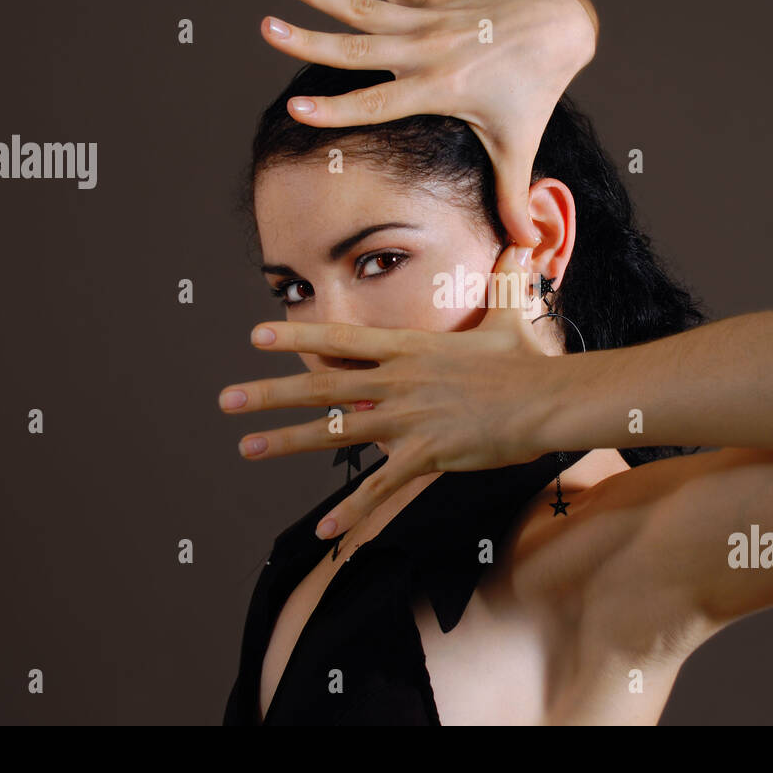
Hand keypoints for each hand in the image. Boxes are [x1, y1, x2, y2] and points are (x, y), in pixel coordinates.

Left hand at [218, 245, 551, 538]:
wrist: (547, 400)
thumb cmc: (528, 361)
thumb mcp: (511, 316)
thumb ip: (506, 280)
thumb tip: (523, 242)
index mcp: (410, 350)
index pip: (341, 340)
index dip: (296, 337)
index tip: (256, 336)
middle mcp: (398, 382)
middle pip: (321, 386)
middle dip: (269, 393)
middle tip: (225, 399)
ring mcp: (407, 420)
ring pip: (335, 433)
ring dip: (286, 442)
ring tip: (246, 447)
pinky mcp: (426, 455)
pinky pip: (379, 488)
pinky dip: (351, 510)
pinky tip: (323, 530)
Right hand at [260, 0, 597, 249]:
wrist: (559, 24)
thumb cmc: (535, 91)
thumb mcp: (520, 145)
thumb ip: (512, 195)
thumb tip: (524, 246)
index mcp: (441, 88)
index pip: (378, 103)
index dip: (337, 108)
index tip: (296, 109)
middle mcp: (429, 51)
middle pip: (358, 47)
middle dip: (309, 38)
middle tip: (265, 28)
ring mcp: (429, 20)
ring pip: (365, 6)